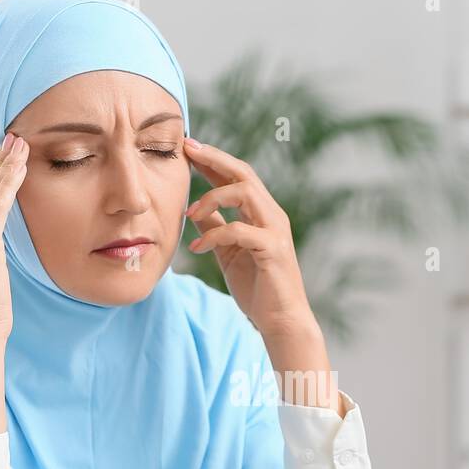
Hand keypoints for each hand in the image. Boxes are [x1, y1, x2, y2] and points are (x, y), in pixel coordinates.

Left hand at [182, 138, 314, 339]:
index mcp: (262, 214)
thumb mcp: (229, 254)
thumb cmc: (257, 288)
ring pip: (245, 192)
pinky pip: (239, 230)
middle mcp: (272, 216)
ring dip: (212, 197)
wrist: (281, 321)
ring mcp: (275, 230)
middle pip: (244, 173)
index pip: (238, 177)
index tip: (188, 147)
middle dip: (214, 158)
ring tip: (189, 213)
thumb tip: (194, 211)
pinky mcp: (272, 249)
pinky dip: (214, 235)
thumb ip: (216, 229)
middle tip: (187, 150)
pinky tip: (197, 248)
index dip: (214, 160)